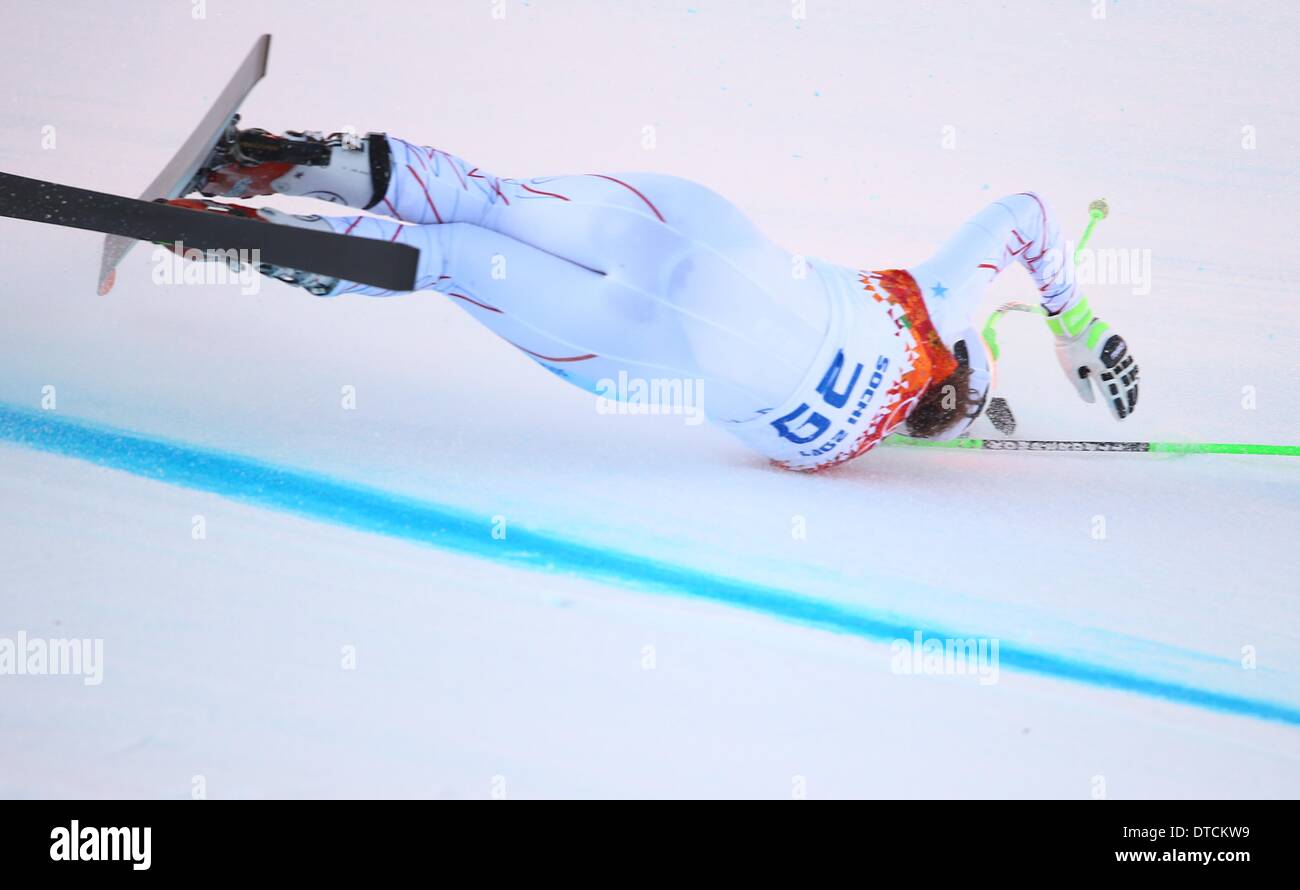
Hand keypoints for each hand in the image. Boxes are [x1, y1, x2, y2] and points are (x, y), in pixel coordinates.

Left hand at [1048, 298, 1138, 419]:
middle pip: (1124, 385)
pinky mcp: (1119, 345)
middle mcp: (1113, 362)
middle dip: (1127, 399)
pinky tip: (1133, 379)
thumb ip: (1083, 387)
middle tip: (1129, 411)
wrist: (1074, 323)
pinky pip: (1129, 363)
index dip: (1117, 407)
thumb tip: (1092, 401)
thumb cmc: (1069, 348)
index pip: (1112, 393)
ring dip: (1132, 387)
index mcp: (1101, 370)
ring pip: (1129, 374)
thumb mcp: (1071, 370)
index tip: (1121, 417)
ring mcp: (1119, 352)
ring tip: (1132, 399)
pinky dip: (1132, 374)